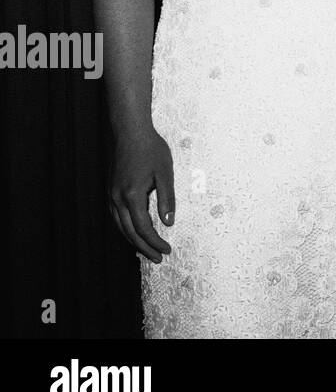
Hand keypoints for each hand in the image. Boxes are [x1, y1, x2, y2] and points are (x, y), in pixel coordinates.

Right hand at [109, 126, 174, 262]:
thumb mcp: (165, 172)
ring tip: (148, 252)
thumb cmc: (151, 149)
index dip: (155, 242)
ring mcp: (112, 196)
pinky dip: (127, 229)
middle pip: (130, 232)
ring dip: (134, 241)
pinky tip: (135, 233)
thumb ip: (167, 198)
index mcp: (132, 195)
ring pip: (121, 227)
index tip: (168, 250)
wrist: (130, 132)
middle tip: (159, 259)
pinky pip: (117, 218)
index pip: (143, 228)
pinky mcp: (112, 192)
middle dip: (144, 248)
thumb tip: (168, 222)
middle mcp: (118, 199)